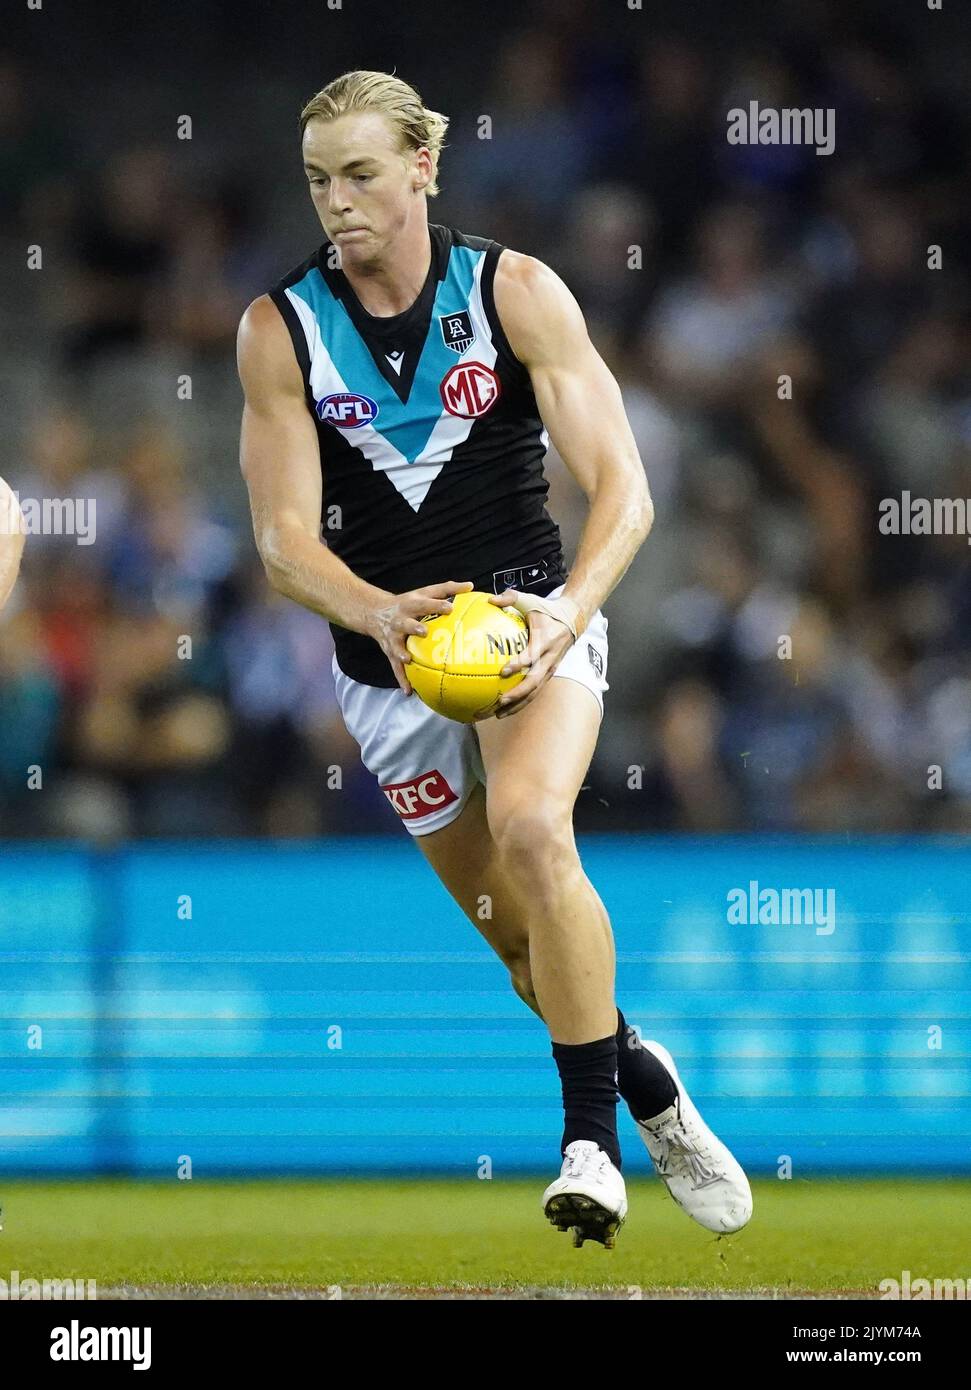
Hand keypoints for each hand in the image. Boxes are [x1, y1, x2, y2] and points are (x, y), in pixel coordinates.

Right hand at [366, 579, 473, 694]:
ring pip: (396, 646)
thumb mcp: (424, 592)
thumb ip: (447, 589)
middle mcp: (400, 620)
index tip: (450, 608)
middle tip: (424, 632)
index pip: (424, 604)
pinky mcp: (389, 651)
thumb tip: (471, 586)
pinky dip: (402, 679)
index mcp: (410, 605)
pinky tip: (409, 691)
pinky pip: (395, 667)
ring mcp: (393, 637)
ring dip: (401, 652)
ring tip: (408, 660)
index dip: (436, 605)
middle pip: (406, 623)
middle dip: (414, 627)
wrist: (375, 613)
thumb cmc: (408, 603)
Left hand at [479, 589, 578, 718]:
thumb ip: (510, 598)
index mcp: (545, 640)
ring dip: (518, 704)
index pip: (532, 656)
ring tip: (499, 714)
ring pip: (535, 691)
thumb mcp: (531, 600)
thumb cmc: (547, 610)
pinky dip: (522, 701)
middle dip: (518, 694)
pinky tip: (506, 709)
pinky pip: (536, 691)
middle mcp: (549, 658)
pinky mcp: (549, 674)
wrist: (573, 620)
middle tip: (500, 701)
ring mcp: (551, 668)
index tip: (503, 671)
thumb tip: (490, 599)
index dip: (519, 664)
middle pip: (534, 681)